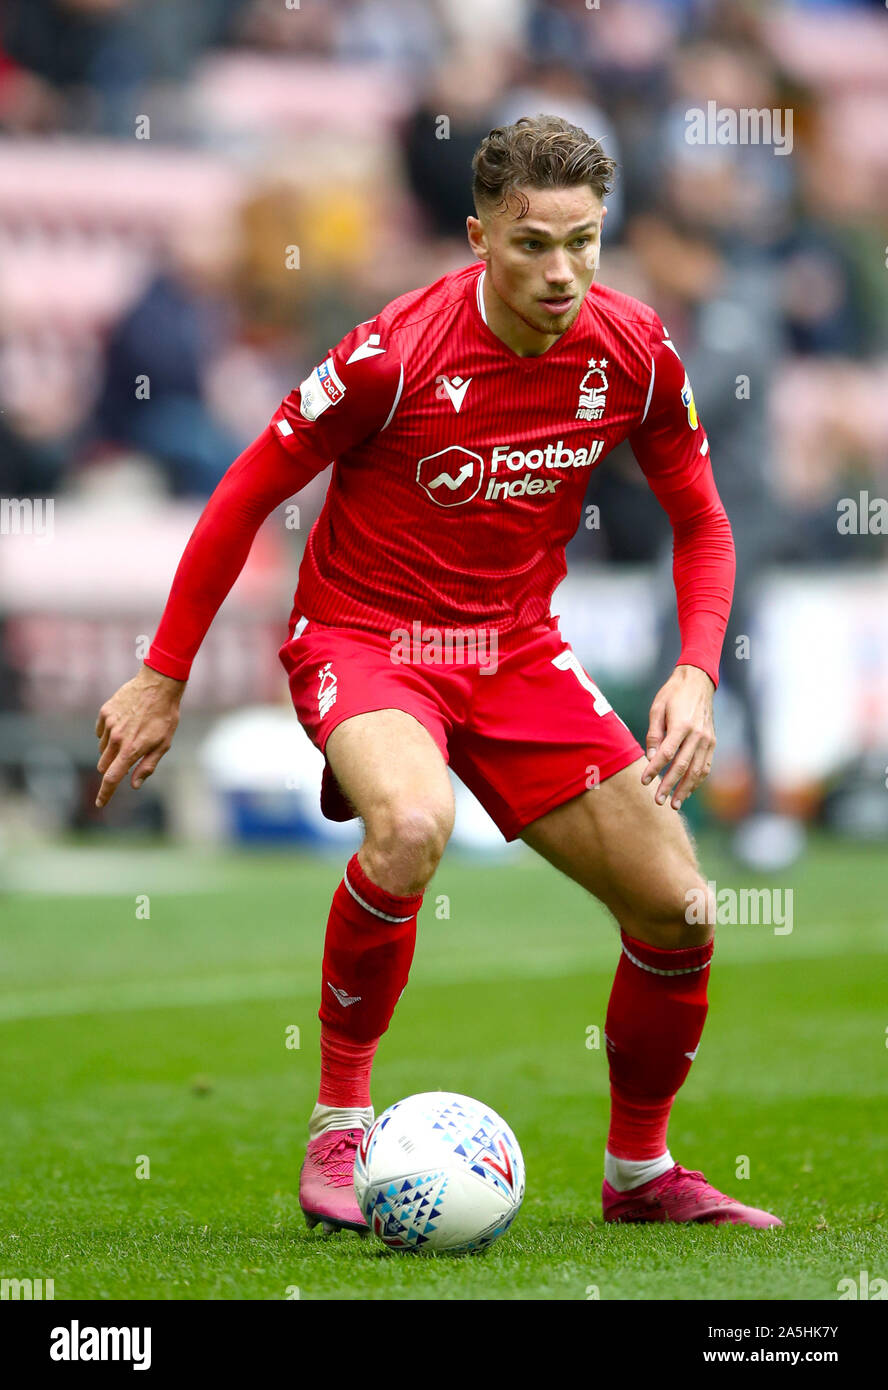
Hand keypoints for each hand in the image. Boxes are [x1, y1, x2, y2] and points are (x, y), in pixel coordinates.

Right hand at [94, 665, 185, 807]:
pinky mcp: (105, 713)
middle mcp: (117, 739)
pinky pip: (100, 731)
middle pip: (104, 765)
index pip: (112, 778)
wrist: (159, 685)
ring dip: (112, 749)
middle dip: (113, 767)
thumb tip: (134, 785)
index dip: (105, 794)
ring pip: (102, 748)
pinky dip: (108, 733)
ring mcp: (109, 725)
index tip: (99, 804)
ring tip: (132, 734)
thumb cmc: (165, 717)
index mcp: (131, 750)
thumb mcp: (163, 745)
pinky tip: (124, 723)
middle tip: (129, 755)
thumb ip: (147, 766)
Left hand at [642, 664, 715, 809]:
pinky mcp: (712, 742)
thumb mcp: (657, 709)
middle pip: (682, 766)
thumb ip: (654, 734)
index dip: (654, 770)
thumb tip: (650, 758)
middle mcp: (697, 735)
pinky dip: (697, 780)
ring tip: (674, 804)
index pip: (666, 754)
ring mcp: (708, 739)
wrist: (698, 682)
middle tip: (658, 801)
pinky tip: (687, 790)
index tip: (643, 782)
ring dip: (686, 789)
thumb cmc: (673, 694)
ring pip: (697, 770)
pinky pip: (705, 766)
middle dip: (669, 786)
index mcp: (682, 725)